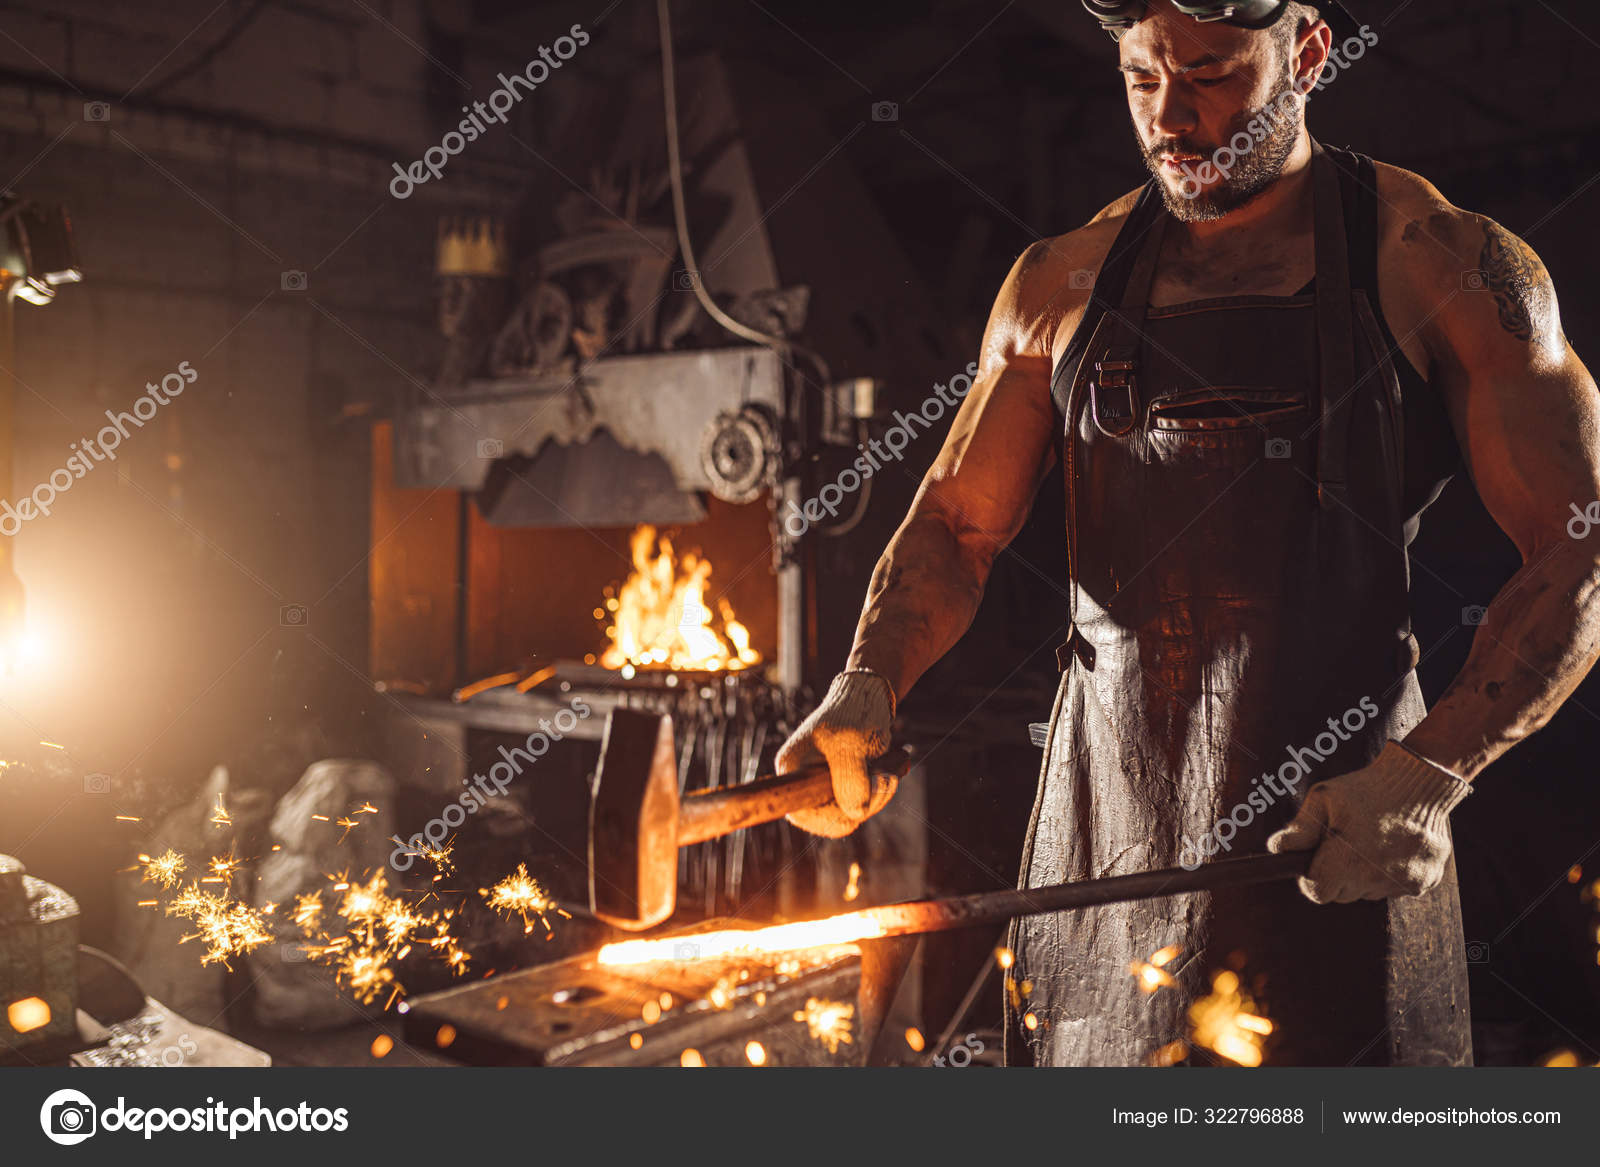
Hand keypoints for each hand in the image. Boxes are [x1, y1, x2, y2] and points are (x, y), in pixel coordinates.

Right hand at [777, 670, 897, 836]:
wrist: (870, 694)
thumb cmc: (855, 713)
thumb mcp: (852, 745)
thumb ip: (851, 781)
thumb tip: (854, 814)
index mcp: (792, 770)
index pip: (803, 815)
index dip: (833, 816)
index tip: (859, 798)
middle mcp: (802, 780)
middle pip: (832, 818)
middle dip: (865, 804)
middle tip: (886, 778)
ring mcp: (823, 783)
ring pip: (852, 813)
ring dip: (878, 796)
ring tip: (890, 769)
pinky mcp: (842, 783)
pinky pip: (862, 804)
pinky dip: (880, 792)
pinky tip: (888, 771)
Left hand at [1266, 741, 1472, 903]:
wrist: (1419, 784)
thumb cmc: (1364, 789)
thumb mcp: (1323, 799)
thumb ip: (1300, 828)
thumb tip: (1277, 848)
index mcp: (1346, 861)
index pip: (1318, 893)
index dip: (1312, 878)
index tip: (1317, 860)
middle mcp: (1375, 879)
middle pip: (1342, 894)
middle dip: (1337, 875)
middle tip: (1344, 844)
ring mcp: (1403, 883)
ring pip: (1369, 892)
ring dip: (1364, 875)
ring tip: (1371, 841)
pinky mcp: (1424, 883)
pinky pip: (1396, 888)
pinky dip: (1391, 873)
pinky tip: (1393, 846)